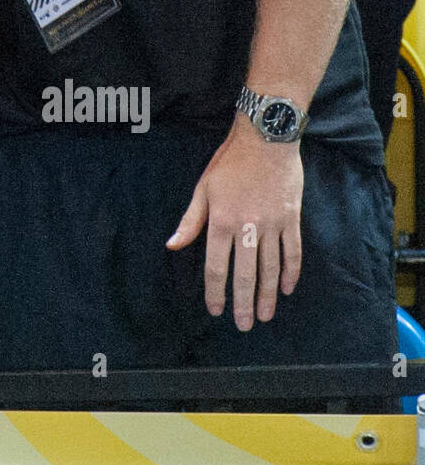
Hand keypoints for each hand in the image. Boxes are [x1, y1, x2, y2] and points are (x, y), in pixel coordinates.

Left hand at [167, 113, 303, 329]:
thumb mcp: (203, 188)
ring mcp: (273, 225)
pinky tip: (286, 289)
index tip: (215, 309)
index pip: (216, 265)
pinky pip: (293, 252)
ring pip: (271, 268)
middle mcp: (247, 227)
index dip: (215, 290)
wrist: (265, 139)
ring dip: (267, 295)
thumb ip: (190, 221)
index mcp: (220, 220)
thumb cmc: (229, 163)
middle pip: (245, 273)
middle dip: (242, 302)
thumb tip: (172, 246)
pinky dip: (290, 273)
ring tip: (264, 316)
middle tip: (243, 325)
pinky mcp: (291, 219)